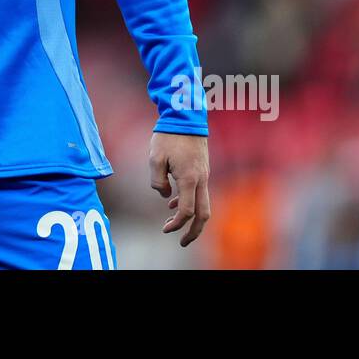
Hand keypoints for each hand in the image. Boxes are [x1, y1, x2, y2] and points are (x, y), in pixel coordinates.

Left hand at [149, 131, 210, 246]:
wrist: (185, 116)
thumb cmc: (168, 136)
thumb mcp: (155, 159)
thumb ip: (157, 181)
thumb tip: (165, 197)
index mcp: (189, 178)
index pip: (187, 211)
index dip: (176, 224)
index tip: (164, 229)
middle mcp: (201, 179)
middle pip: (204, 214)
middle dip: (194, 231)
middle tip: (182, 242)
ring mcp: (204, 174)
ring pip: (203, 203)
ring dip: (191, 217)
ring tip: (173, 224)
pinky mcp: (202, 169)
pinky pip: (199, 192)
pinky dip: (189, 201)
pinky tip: (173, 203)